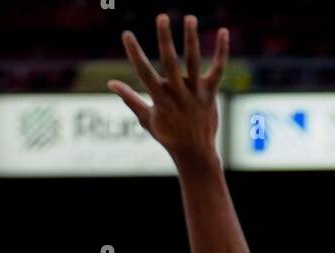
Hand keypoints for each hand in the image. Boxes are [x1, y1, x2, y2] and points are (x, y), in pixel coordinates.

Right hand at [108, 14, 224, 164]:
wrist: (195, 153)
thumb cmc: (169, 135)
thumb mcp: (147, 119)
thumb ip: (130, 98)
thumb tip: (110, 83)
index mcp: (160, 100)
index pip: (144, 73)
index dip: (134, 54)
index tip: (126, 34)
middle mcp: (178, 95)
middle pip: (170, 64)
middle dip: (165, 40)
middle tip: (162, 17)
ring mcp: (196, 94)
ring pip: (194, 63)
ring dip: (191, 39)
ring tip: (190, 18)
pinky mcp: (210, 93)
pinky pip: (218, 69)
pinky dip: (221, 52)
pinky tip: (223, 31)